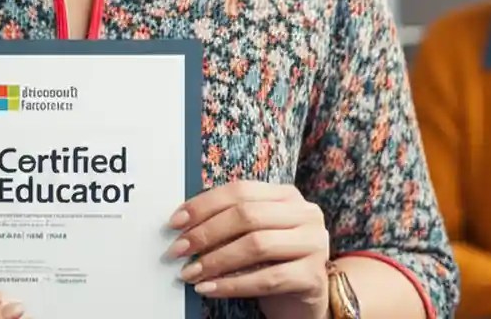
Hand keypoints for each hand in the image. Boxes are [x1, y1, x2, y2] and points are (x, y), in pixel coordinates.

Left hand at [167, 181, 329, 318]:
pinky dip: (232, 285)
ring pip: (256, 245)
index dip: (204, 205)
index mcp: (287, 195)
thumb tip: (182, 224)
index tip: (176, 222)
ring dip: (215, 260)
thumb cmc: (271, 262)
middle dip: (206, 233)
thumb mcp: (252, 235)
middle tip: (179, 250)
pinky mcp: (313, 276)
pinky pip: (267, 279)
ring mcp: (314, 243)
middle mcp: (305, 214)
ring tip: (190, 273)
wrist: (302, 300)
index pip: (240, 191)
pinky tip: (209, 288)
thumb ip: (228, 222)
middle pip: (247, 215)